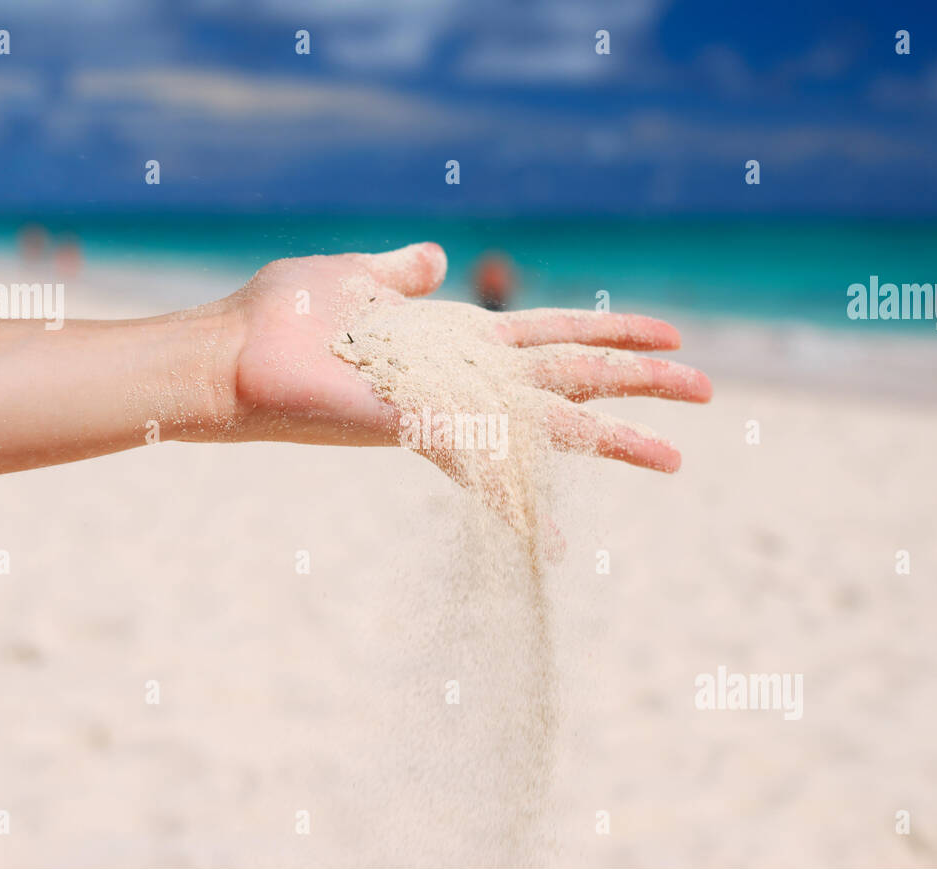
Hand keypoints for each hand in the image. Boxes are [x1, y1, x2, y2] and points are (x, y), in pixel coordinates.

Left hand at [207, 242, 710, 463]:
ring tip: (674, 455)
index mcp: (458, 339)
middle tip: (707, 390)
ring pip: (548, 423)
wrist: (228, 354)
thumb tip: (437, 257)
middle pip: (571, 377)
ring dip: (612, 438)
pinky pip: (481, 473)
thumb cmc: (284, 317)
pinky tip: (560, 541)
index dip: (613, 332)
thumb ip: (403, 272)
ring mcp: (448, 408)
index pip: (553, 333)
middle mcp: (465, 377)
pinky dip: (522, 507)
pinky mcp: (419, 432)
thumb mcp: (356, 277)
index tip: (670, 333)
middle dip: (640, 383)